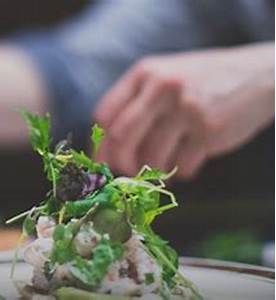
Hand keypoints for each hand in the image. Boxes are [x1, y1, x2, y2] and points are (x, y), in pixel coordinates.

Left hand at [95, 43, 273, 178]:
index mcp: (144, 73)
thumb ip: (135, 102)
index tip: (101, 163)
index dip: (98, 145)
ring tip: (164, 163)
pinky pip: (180, 166)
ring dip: (153, 170)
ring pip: (151, 157)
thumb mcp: (163, 76)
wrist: (258, 75)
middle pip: (120, 137)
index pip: (104, 115)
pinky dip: (179, 171)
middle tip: (127, 171)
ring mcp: (187, 108)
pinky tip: (188, 159)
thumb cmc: (200, 82)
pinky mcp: (209, 130)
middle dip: (119, 162)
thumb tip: (105, 148)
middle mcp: (162, 87)